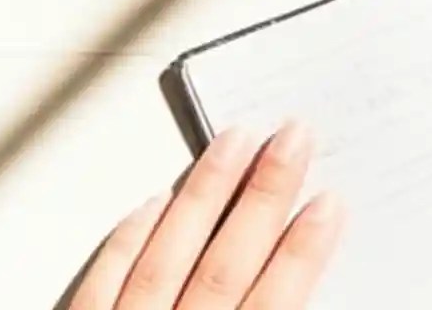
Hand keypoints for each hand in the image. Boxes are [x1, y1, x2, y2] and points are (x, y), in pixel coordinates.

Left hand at [70, 122, 343, 309]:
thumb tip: (306, 264)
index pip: (276, 301)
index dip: (305, 250)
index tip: (328, 203)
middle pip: (227, 264)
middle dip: (266, 193)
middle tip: (293, 138)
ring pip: (167, 257)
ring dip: (205, 192)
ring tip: (234, 139)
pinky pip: (103, 281)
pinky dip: (130, 238)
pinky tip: (154, 200)